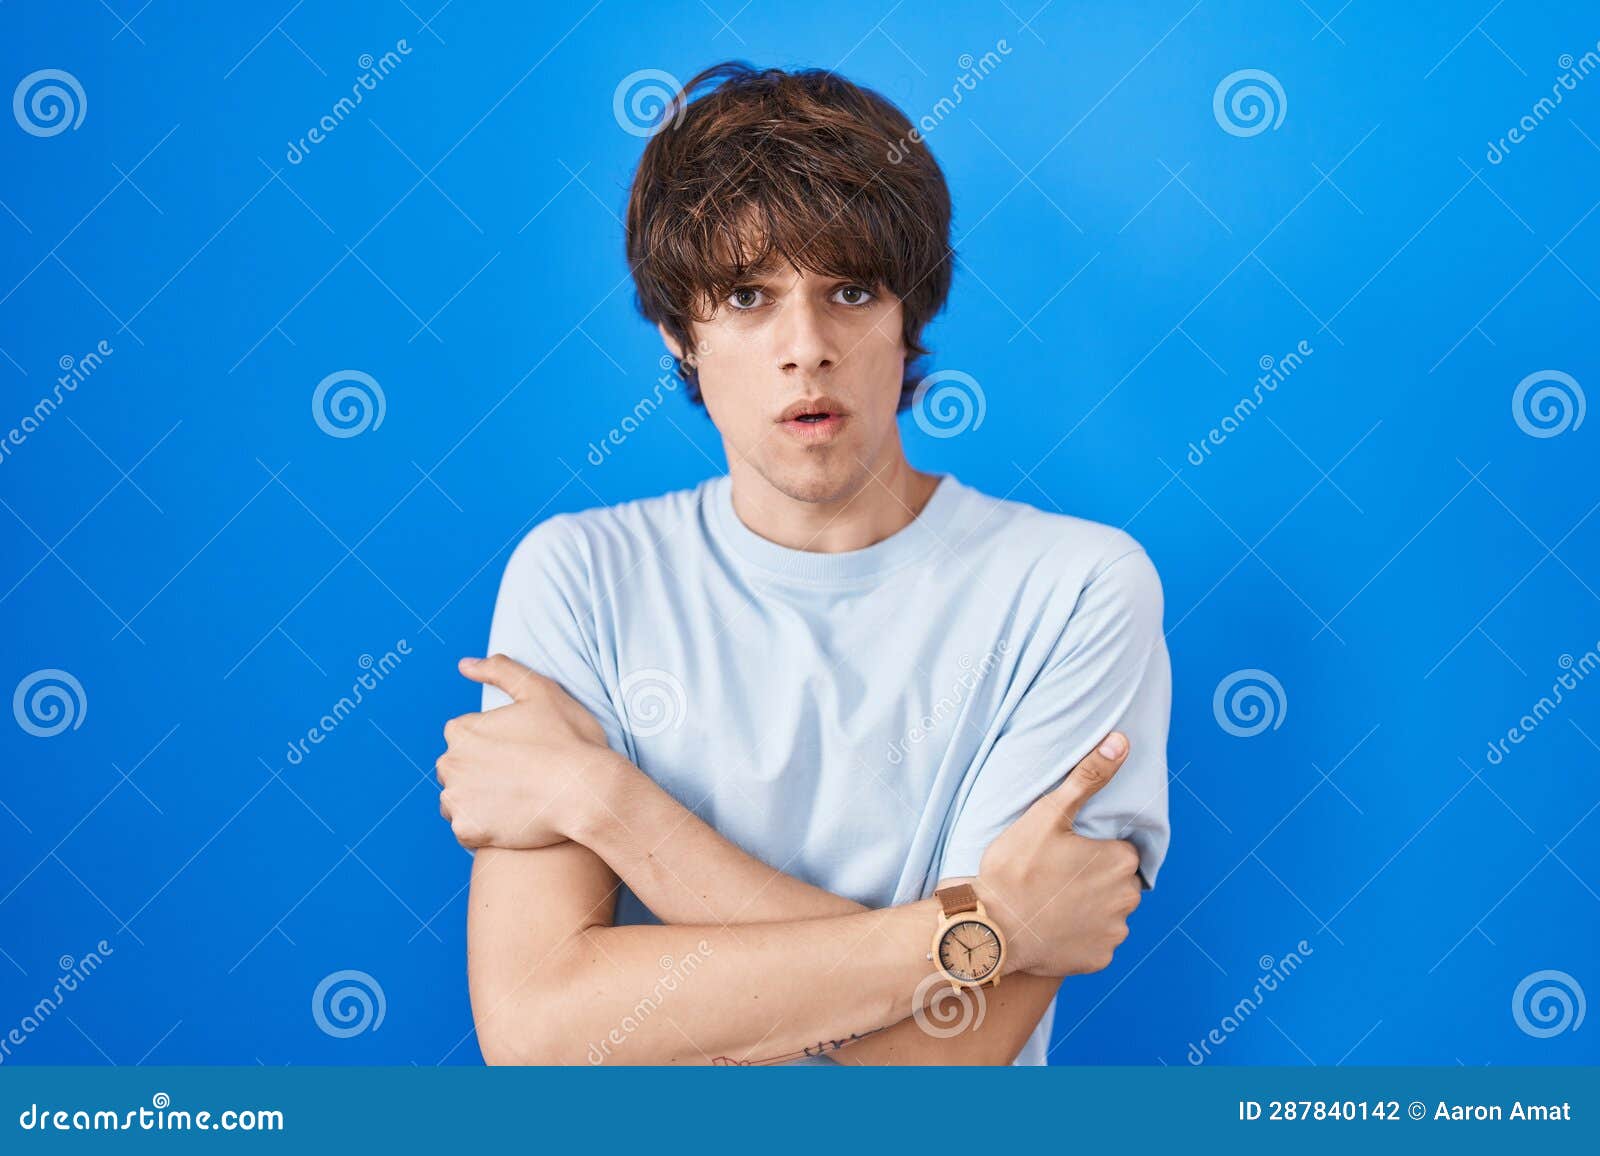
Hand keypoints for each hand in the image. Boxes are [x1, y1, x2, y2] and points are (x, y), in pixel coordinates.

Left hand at [436, 654, 623, 849]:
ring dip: (480, 801)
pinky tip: (514, 820)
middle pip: (459, 770)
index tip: (524, 753)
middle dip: (482, 773)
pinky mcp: (467, 830)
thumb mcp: (540, 691)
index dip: (497, 745)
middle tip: (523, 778)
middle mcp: (450, 764)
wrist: (588, 793)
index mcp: (462, 730)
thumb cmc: (569, 740)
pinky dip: (485, 828)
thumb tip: (463, 665)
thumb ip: (500, 670)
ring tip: (518, 800)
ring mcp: (457, 799)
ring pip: (460, 801)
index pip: (466, 739)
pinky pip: (468, 830)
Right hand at [977, 733, 1143, 977]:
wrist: (990, 929)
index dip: (1092, 848)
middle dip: (1094, 877)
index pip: (1119, 848)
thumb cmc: (1016, 868)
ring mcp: (1114, 933)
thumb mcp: (1047, 815)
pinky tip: (1054, 926)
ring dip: (1090, 907)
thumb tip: (1121, 741)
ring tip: (1052, 901)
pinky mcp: (1099, 960)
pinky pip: (1096, 942)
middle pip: (1116, 881)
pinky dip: (1080, 936)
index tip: (1064, 851)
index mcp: (1120, 860)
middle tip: (1054, 874)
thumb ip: (1087, 778)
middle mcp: (1127, 899)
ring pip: (1109, 912)